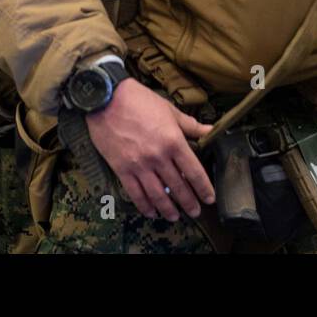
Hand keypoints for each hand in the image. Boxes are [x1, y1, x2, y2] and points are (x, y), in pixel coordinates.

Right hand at [86, 79, 215, 220]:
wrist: (106, 99)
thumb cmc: (140, 101)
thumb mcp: (169, 110)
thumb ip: (190, 125)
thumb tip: (210, 130)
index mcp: (173, 141)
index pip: (194, 171)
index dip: (203, 188)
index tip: (210, 198)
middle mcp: (158, 157)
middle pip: (178, 187)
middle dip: (189, 203)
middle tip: (195, 212)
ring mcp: (139, 165)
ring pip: (157, 195)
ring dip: (168, 209)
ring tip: (175, 217)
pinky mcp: (122, 169)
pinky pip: (135, 193)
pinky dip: (144, 205)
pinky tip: (150, 212)